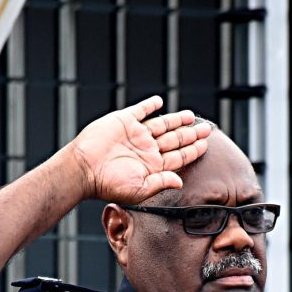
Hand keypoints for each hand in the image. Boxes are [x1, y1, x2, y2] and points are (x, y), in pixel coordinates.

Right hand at [69, 96, 211, 202]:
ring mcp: (136, 134)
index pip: (179, 156)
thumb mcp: (139, 189)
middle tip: (207, 129)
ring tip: (191, 116)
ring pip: (162, 124)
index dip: (193, 150)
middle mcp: (147, 149)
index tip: (206, 145)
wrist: (84, 169)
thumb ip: (161, 183)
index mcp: (153, 165)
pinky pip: (140, 111)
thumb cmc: (108, 184)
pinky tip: (160, 102)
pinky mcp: (123, 121)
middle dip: (191, 134)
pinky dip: (150, 105)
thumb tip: (180, 182)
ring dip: (177, 120)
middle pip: (175, 139)